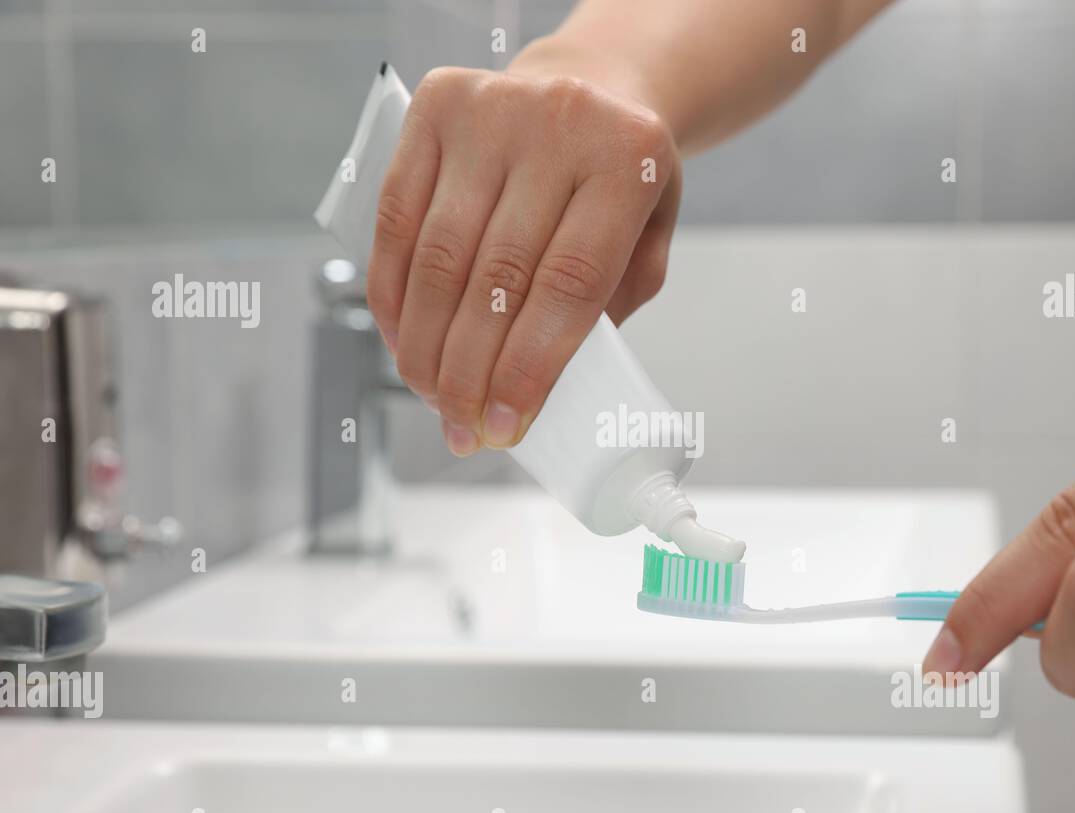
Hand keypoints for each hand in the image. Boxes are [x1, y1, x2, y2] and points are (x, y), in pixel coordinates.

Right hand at [366, 61, 680, 454]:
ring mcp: (491, 110)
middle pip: (497, 278)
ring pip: (439, 255)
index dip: (529, 366)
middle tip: (463, 428)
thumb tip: (533, 384)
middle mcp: (558, 125)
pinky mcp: (435, 107)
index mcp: (627, 161)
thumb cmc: (622, 181)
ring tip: (432, 397)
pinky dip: (394, 291)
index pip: (569, 284)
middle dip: (471, 371)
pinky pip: (397, 218)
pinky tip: (403, 340)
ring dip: (427, 344)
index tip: (504, 426)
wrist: (596, 89)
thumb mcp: (646, 241)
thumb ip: (606, 307)